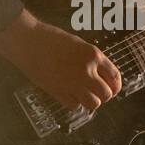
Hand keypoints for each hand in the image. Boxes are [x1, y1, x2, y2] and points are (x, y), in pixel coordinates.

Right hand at [0, 10, 121, 111]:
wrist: (28, 41)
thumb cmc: (51, 38)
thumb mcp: (79, 44)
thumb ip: (93, 60)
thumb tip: (102, 76)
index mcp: (94, 55)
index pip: (115, 77)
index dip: (116, 85)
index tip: (113, 88)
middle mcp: (86, 71)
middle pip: (107, 94)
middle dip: (104, 95)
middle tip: (97, 92)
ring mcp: (72, 83)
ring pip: (93, 104)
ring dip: (91, 100)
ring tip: (84, 94)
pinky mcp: (58, 92)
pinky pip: (75, 105)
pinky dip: (75, 102)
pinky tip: (70, 93)